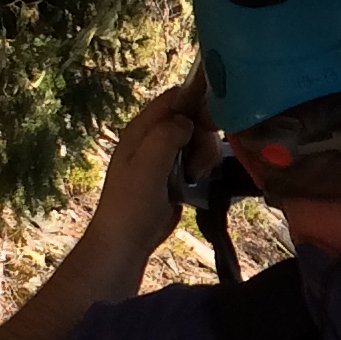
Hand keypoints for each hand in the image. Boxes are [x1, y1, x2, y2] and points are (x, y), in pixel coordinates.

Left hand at [83, 72, 214, 263]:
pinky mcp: (176, 172)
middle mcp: (153, 137)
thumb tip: (188, 121)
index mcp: (141, 129)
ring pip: (198, 138)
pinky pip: (198, 157)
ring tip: (196, 176)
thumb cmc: (132, 205)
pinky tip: (198, 181)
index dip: (197, 102)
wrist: (127, 241)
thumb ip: (166, 136)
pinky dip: (204, 165)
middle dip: (204, 135)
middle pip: (192, 117)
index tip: (213, 122)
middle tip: (200, 161)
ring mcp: (165, 155)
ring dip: (205, 154)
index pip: (175, 98)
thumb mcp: (147, 166)